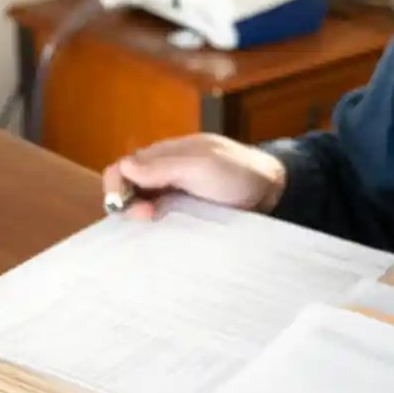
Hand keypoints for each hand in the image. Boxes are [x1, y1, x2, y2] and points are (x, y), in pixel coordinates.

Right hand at [102, 134, 286, 219]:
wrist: (274, 192)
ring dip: (142, 220)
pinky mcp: (186, 214)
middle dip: (129, 207)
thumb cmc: (239, 173)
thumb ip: (164, 166)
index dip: (119, 189)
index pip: (122, 169)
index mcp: (164, 155)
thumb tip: (124, 168)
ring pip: (142, 207)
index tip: (137, 209)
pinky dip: (157, 229)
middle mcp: (164, 173)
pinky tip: (164, 237)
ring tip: (156, 229)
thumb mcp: (202, 165)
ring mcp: (174, 194)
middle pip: (128, 190)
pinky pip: (161, 221)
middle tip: (149, 221)